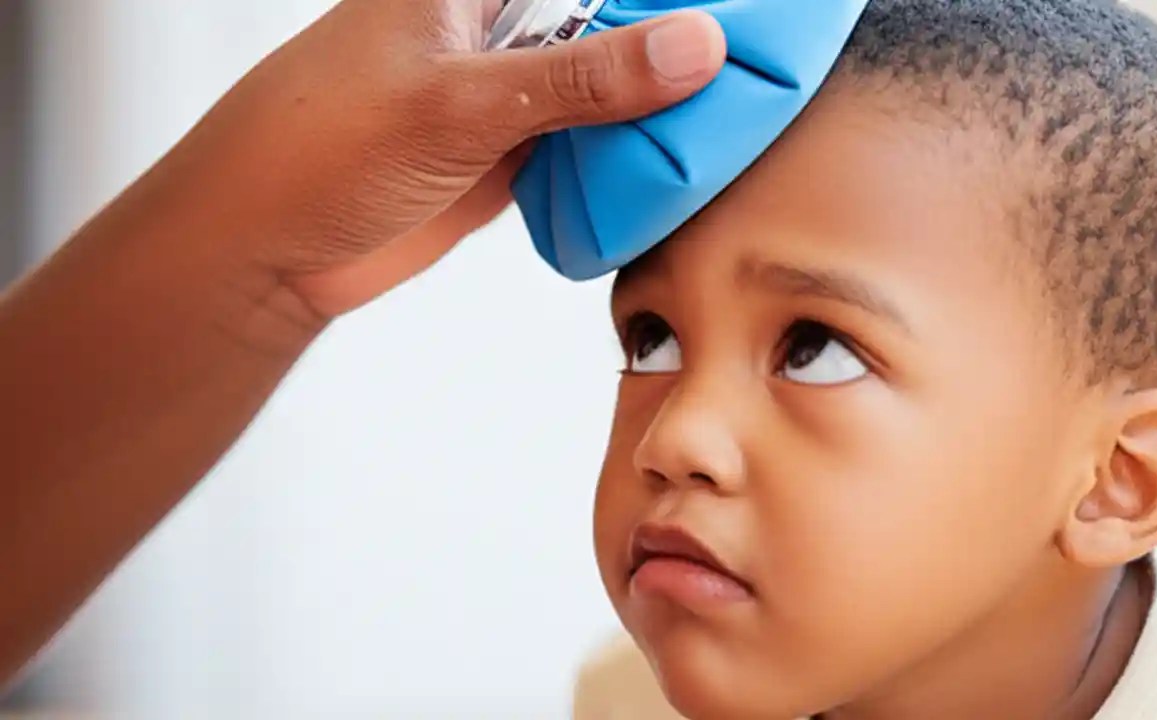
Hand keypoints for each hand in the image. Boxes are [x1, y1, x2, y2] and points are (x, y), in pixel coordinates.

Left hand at [183, 0, 725, 316]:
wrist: (269, 246)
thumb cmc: (325, 143)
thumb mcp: (462, 101)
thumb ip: (585, 76)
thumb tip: (701, 43)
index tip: (742, 3)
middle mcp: (498, 22)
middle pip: (612, 12)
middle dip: (677, 33)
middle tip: (767, 51)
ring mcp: (509, 87)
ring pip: (609, 79)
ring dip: (662, 98)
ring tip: (751, 105)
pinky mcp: (515, 149)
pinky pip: (593, 140)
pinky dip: (632, 153)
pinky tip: (687, 160)